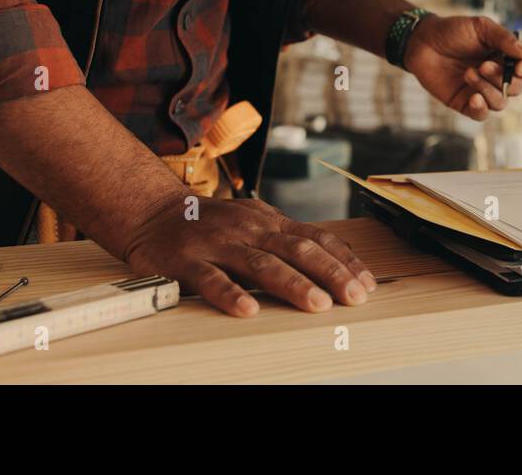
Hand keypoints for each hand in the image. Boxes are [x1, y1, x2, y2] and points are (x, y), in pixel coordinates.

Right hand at [121, 194, 377, 316]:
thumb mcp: (256, 223)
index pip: (317, 239)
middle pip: (298, 250)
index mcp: (270, 223)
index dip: (344, 261)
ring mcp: (220, 244)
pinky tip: (248, 309)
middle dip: (331, 273)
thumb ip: (289, 239)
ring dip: (293, 283)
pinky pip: (211, 279)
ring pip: (262, 264)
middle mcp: (250, 230)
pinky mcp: (188, 261)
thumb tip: (338, 257)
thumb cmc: (212, 224)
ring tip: (317, 303)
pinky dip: (231, 294)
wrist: (154, 212)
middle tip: (355, 297)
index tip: (367, 283)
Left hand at [402, 14, 521, 119]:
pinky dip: (481, 109)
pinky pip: (481, 115)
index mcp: (504, 57)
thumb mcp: (481, 27)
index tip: (519, 67)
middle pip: (515, 87)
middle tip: (483, 65)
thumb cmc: (452, 31)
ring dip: (488, 89)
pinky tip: (474, 98)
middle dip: (502, 78)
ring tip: (469, 72)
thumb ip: (504, 39)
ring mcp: (481, 91)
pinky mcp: (464, 103)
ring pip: (499, 102)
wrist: (423, 41)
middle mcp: (496, 76)